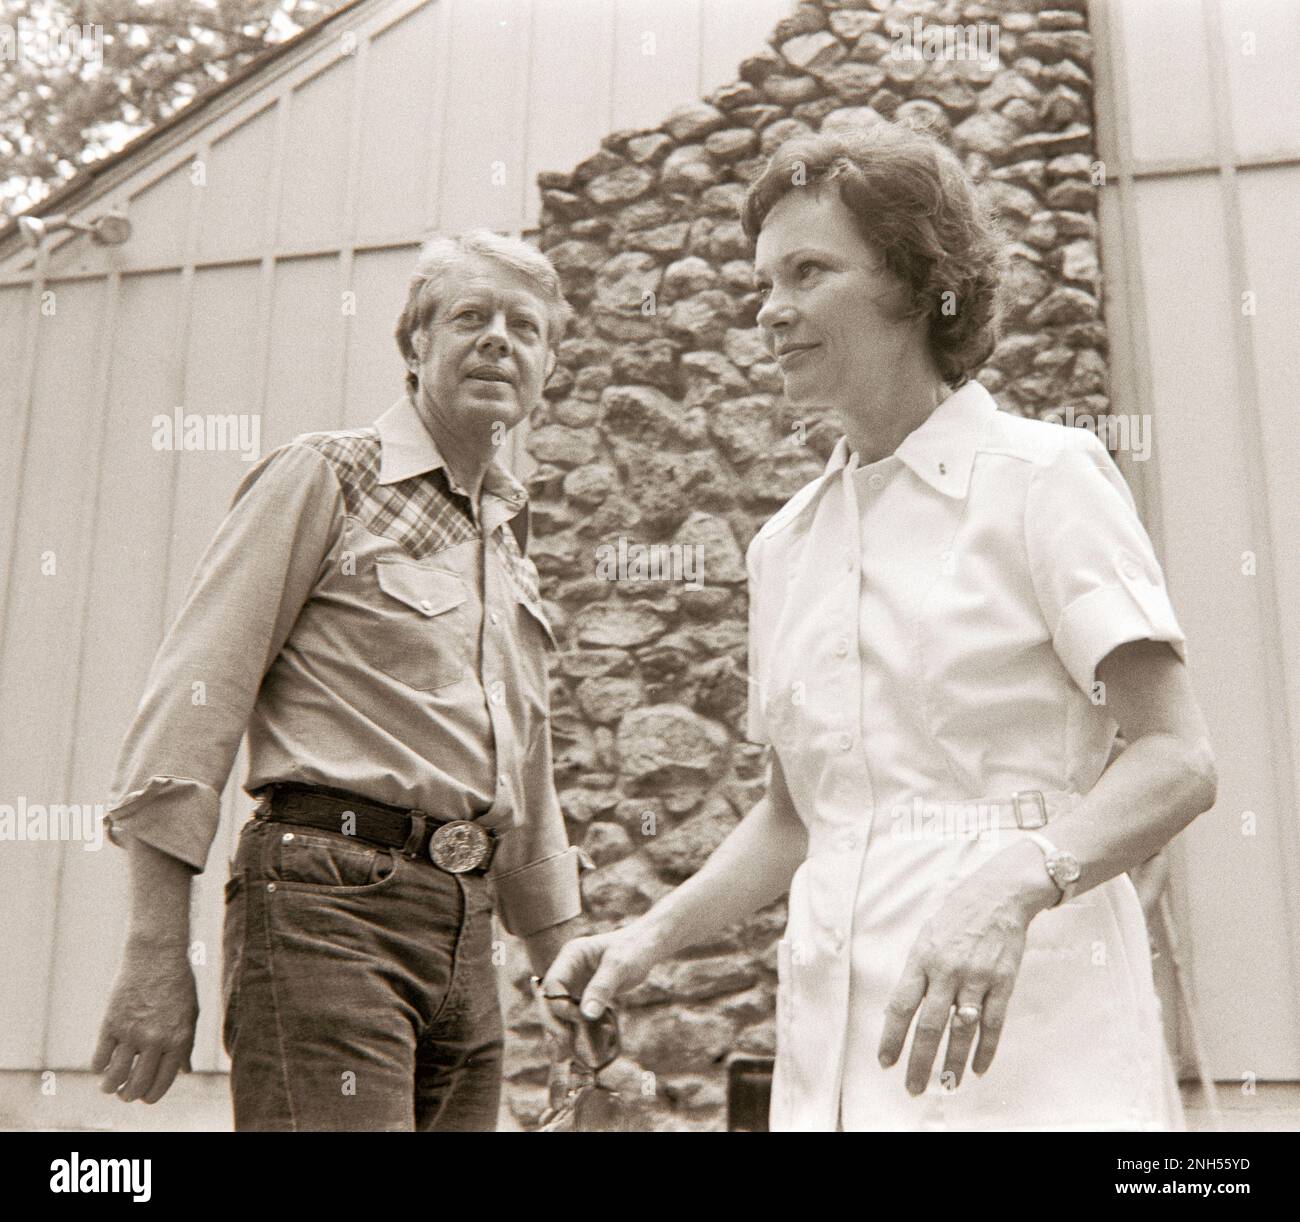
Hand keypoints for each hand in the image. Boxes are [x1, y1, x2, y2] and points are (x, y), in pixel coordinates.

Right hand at [92, 939, 198, 1103]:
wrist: (157, 955)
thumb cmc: (177, 984)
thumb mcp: (190, 1014)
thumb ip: (186, 1045)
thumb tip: (185, 1071)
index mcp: (178, 1039)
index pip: (162, 1083)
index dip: (151, 1096)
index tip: (144, 1097)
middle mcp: (155, 1040)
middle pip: (136, 1085)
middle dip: (129, 1095)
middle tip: (125, 1094)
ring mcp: (132, 1032)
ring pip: (114, 1078)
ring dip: (109, 1087)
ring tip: (109, 1086)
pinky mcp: (110, 1023)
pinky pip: (99, 1058)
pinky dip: (98, 1068)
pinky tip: (101, 1066)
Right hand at [536, 924, 658, 1055]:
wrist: (645, 947)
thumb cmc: (634, 949)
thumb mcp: (619, 966)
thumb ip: (602, 988)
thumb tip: (586, 1014)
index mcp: (571, 956)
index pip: (552, 984)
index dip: (560, 1005)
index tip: (578, 1019)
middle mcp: (567, 969)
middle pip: (550, 999)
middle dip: (554, 1022)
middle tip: (563, 1047)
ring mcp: (573, 982)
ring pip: (558, 1010)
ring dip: (559, 1030)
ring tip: (562, 1056)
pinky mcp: (582, 994)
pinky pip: (571, 1014)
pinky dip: (572, 1029)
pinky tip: (572, 1049)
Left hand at [877, 875, 1032, 1094]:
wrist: (997, 896)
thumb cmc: (955, 916)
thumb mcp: (925, 937)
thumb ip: (916, 973)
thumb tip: (900, 1011)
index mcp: (922, 959)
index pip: (901, 1006)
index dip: (891, 1037)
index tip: (885, 1061)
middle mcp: (947, 972)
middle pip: (930, 1026)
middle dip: (919, 1061)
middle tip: (912, 1088)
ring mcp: (977, 979)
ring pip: (962, 1031)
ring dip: (952, 1063)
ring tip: (946, 1087)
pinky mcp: (1003, 983)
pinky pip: (993, 1024)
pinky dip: (985, 1050)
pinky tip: (977, 1069)